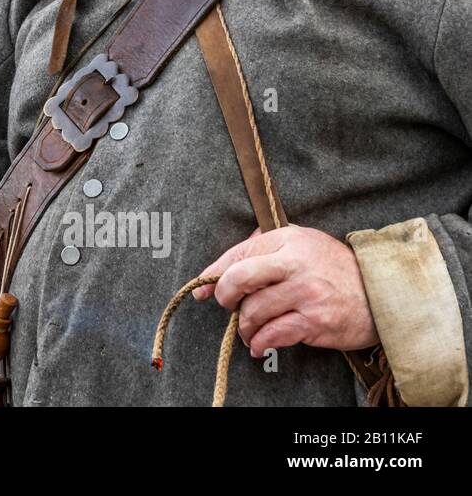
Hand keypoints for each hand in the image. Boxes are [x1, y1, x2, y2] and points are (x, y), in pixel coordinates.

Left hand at [192, 225, 378, 356]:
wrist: (381, 293)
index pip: (239, 254)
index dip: (214, 274)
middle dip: (225, 297)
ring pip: (254, 311)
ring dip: (244, 327)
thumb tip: (223, 267)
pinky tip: (259, 345)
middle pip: (240, 279)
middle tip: (228, 307)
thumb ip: (266, 247)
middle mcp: (295, 264)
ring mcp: (306, 293)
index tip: (203, 289)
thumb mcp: (303, 244)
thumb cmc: (335, 268)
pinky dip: (260, 343)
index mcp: (288, 240)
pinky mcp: (315, 321)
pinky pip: (273, 334)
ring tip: (248, 331)